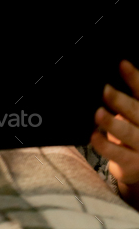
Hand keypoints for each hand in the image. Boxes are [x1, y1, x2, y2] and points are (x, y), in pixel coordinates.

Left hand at [91, 60, 138, 203]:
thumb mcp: (133, 110)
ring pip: (127, 133)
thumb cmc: (132, 129)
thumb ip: (126, 94)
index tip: (121, 63)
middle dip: (120, 100)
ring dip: (111, 123)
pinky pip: (117, 154)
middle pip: (136, 112)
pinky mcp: (131, 164)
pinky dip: (104, 145)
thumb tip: (111, 68)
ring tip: (98, 113)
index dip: (134, 77)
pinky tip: (93, 136)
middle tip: (105, 89)